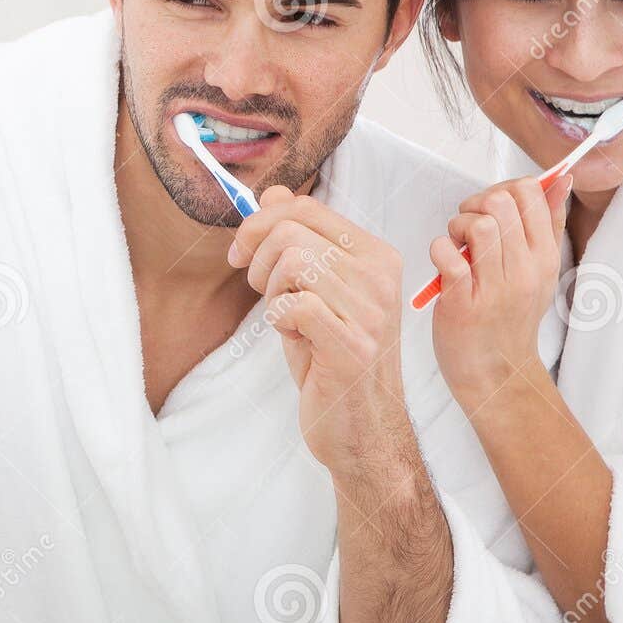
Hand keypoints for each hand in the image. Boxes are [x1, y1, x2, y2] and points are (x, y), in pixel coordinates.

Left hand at [227, 186, 412, 477]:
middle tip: (264, 294)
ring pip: (293, 261)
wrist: (362, 428)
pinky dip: (279, 320)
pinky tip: (296, 339)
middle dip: (259, 259)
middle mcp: (380, 276)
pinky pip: (294, 304)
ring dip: (271, 292)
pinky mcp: (353, 345)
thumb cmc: (332, 358)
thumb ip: (299, 241)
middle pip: (292, 230)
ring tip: (286, 319)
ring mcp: (371, 310)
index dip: (259, 223)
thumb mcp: (314, 291)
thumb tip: (272, 193)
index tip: (241, 253)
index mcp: (376, 255)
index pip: (306, 208)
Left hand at [427, 175, 569, 409]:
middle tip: (468, 228)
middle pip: (501, 202)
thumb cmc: (510, 317)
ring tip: (458, 246)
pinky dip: (439, 251)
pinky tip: (445, 264)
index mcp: (544, 257)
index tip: (490, 209)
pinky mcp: (463, 302)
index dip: (503, 189)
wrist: (496, 374)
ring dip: (458, 227)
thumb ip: (549, 223)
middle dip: (476, 204)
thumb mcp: (540, 271)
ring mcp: (494, 287)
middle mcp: (524, 270)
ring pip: (480, 226)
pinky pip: (448, 256)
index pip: (530, 193)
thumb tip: (559, 180)